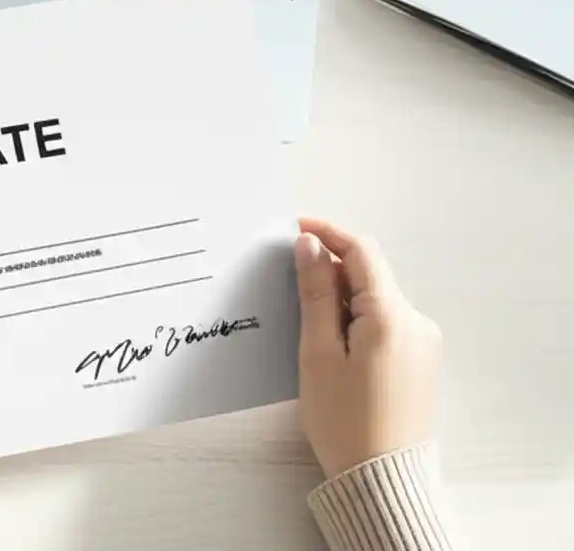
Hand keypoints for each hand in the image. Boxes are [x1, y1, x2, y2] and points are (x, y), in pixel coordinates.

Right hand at [294, 218, 443, 477]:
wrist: (379, 480)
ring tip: (305, 326)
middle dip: (329, 271)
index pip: (362, 252)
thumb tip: (310, 245)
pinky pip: (384, 323)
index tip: (293, 228)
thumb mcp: (318, 353)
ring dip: (340, 298)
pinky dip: (354, 320)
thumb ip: (316, 294)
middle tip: (286, 285)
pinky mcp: (418, 360)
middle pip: (369, 275)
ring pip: (375, 300)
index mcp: (393, 316)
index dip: (327, 233)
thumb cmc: (343, 421)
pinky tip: (330, 344)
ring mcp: (422, 342)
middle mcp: (416, 322)